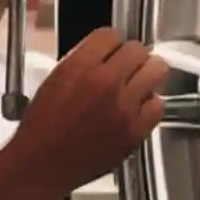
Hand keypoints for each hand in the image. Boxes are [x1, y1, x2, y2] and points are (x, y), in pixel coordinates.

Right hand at [5, 27, 168, 198]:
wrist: (42, 165)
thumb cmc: (41, 125)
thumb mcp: (54, 80)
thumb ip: (81, 62)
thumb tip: (104, 54)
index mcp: (80, 66)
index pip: (110, 34)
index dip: (110, 43)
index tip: (110, 51)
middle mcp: (106, 82)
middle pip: (137, 49)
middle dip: (131, 56)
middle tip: (126, 66)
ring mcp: (125, 107)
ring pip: (156, 70)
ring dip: (147, 73)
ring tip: (138, 82)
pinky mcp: (135, 131)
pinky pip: (158, 105)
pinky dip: (150, 104)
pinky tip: (138, 108)